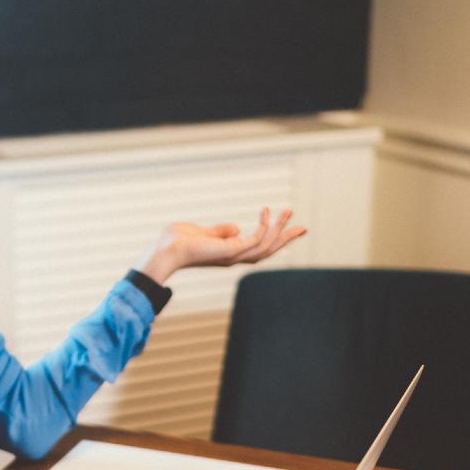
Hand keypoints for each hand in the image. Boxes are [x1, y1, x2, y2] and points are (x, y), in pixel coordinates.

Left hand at [136, 208, 306, 283]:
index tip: (287, 227)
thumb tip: (236, 228)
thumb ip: (220, 231)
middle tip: (304, 227)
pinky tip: (267, 211)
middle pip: (269, 251)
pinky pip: (257, 239)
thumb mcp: (204, 232)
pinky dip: (265, 226)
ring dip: (281, 229)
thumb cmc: (178, 241)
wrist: (166, 250)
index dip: (274, 239)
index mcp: (230, 254)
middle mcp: (235, 257)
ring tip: (289, 211)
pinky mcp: (232, 251)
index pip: (258, 248)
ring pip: (267, 246)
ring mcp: (235, 256)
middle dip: (286, 239)